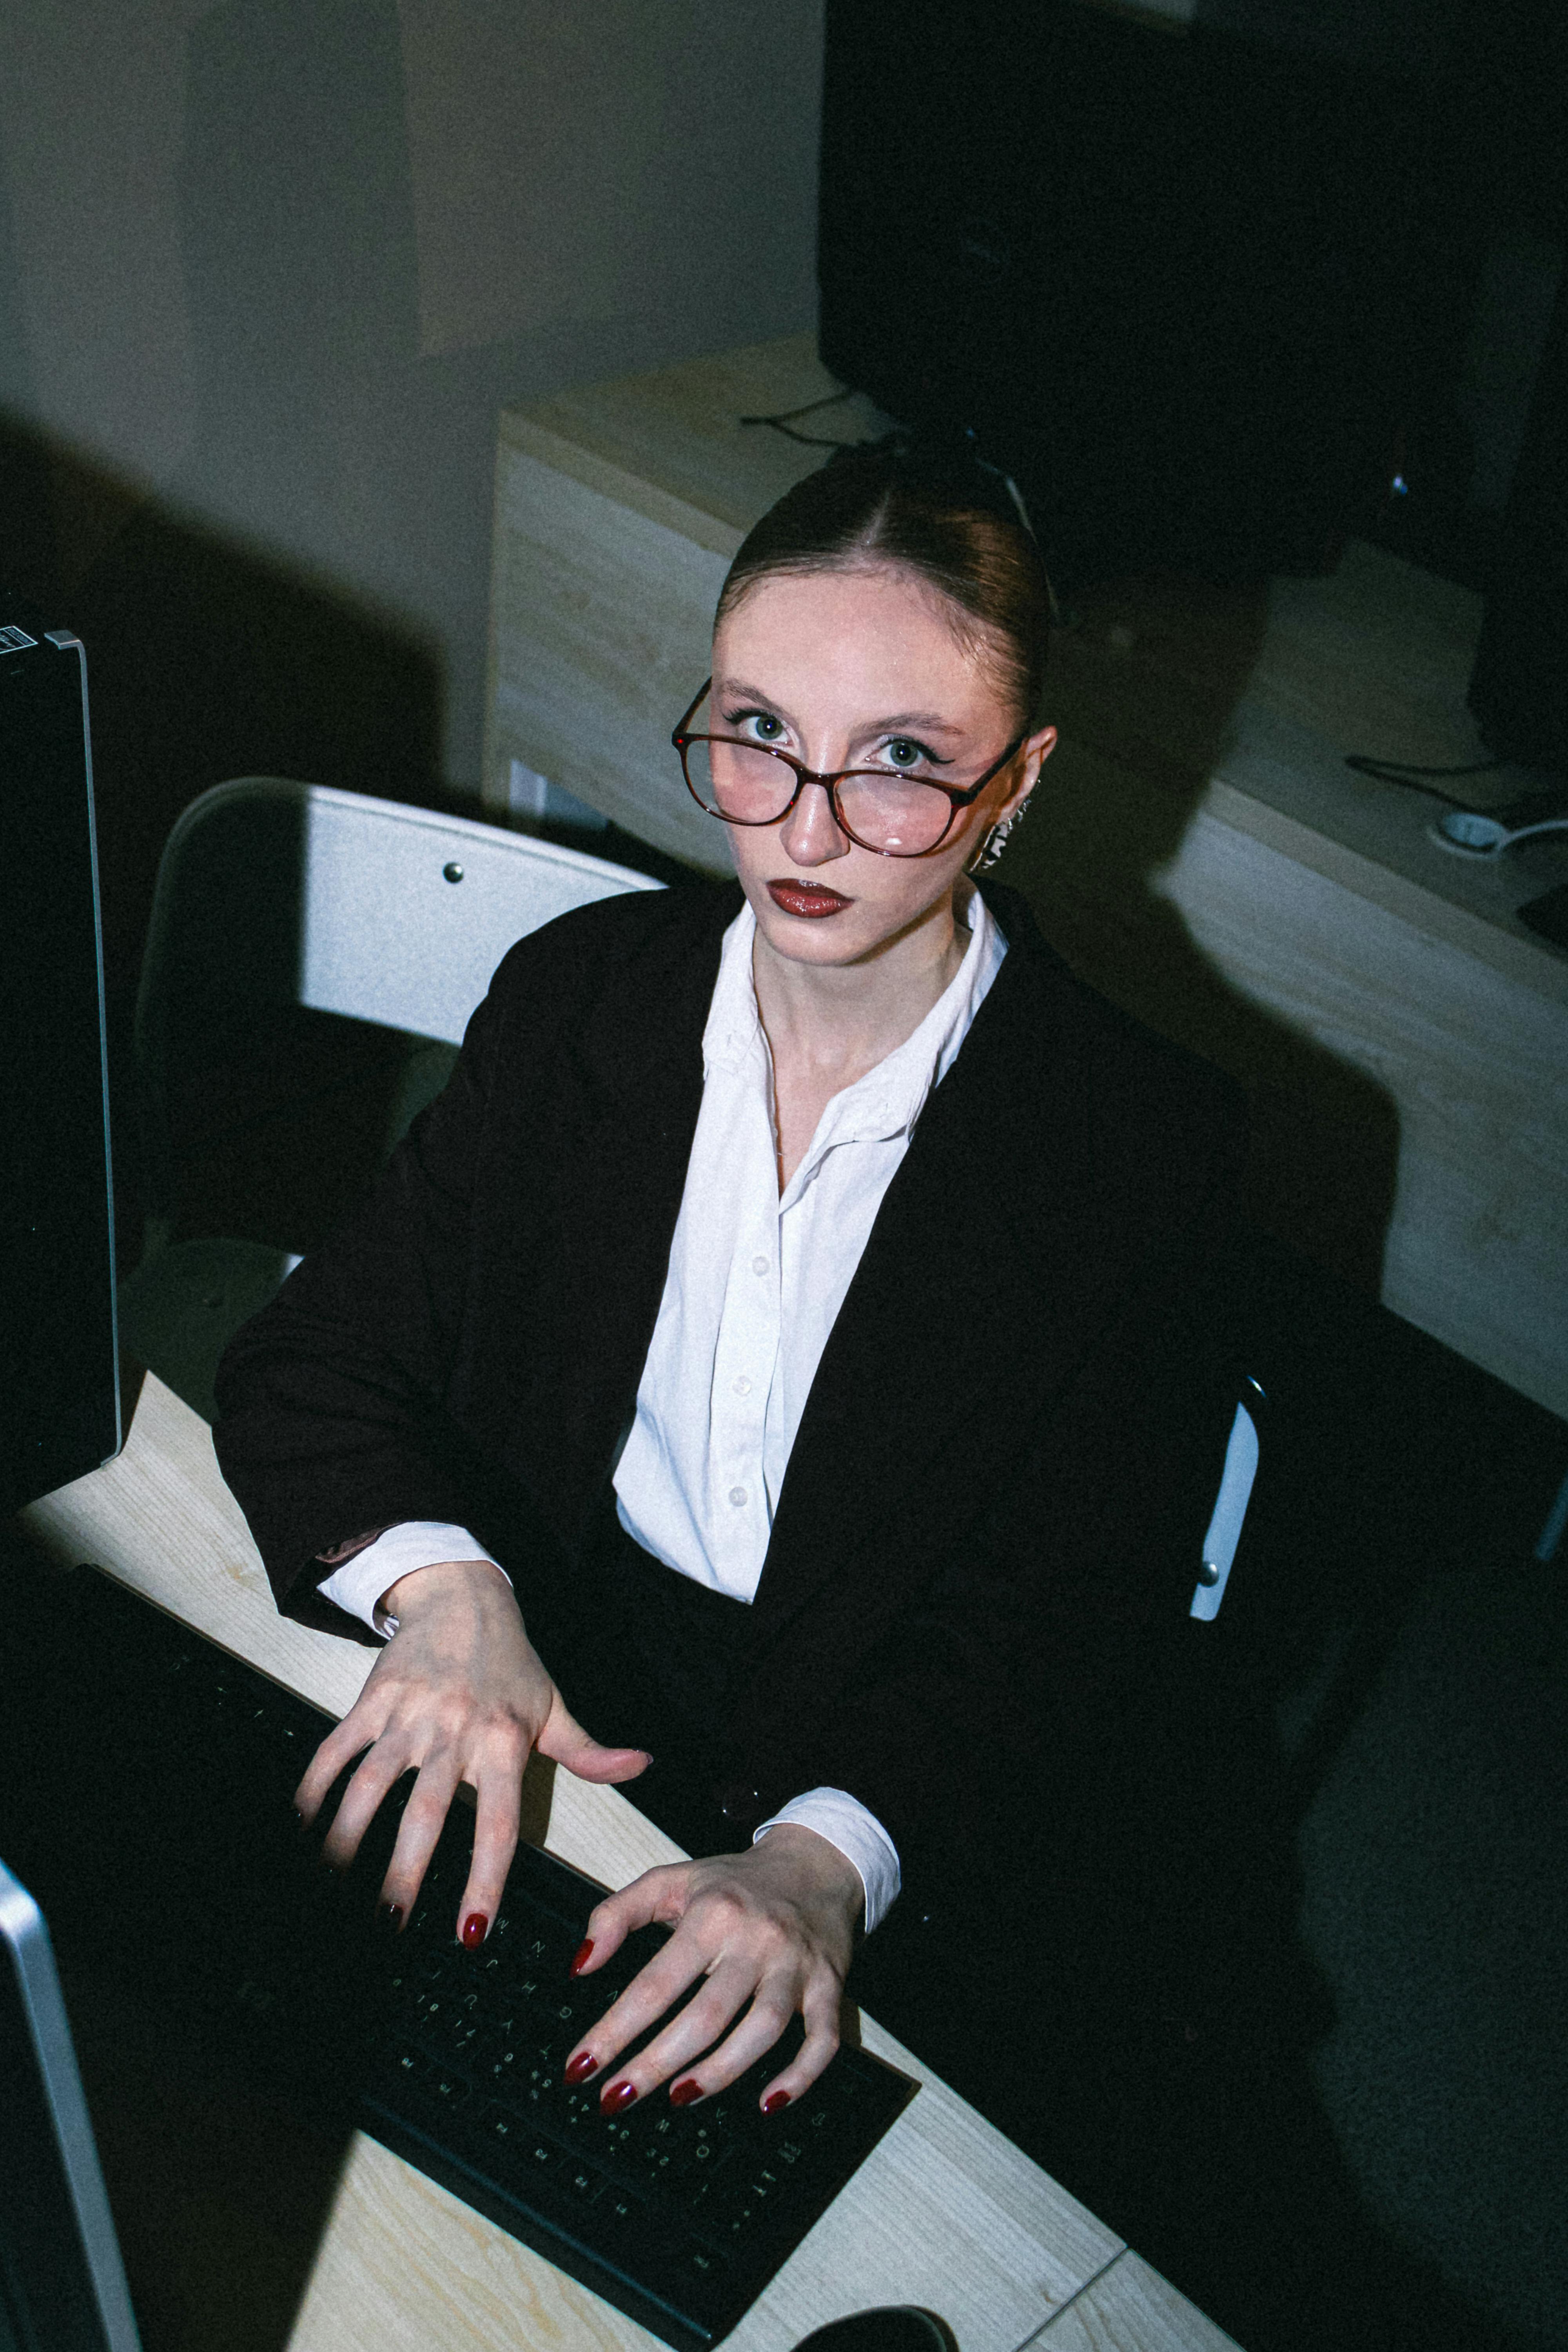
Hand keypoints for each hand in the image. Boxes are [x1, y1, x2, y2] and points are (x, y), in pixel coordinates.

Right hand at [294, 1559, 649, 1939]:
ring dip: (349, 1841)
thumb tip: (642, 1767)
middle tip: (388, 1927)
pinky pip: (336, 1750)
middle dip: (404, 1875)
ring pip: (371, 1785)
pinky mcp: (371, 1699)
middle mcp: (455, 1731)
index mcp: (503, 1742)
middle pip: (426, 1814)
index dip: (485, 1880)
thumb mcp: (555, 1707)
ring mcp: (408, 1715)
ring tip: (335, 1891)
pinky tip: (301, 1829)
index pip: (497, 1824)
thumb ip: (591, 1751)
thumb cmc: (512, 1662)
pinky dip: (313, 1789)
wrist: (462, 1595)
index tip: (472, 1933)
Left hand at [563, 1825, 862, 2114]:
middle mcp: (757, 1939)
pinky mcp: (830, 1986)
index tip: (580, 2067)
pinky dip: (800, 2076)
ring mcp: (797, 1965)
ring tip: (678, 2099)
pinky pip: (823, 2039)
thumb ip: (615, 1915)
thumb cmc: (733, 1882)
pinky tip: (768, 2102)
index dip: (615, 2030)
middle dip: (655, 2064)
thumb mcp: (669, 1881)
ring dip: (719, 2072)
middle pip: (706, 2015)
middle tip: (615, 2099)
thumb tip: (580, 1966)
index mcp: (713, 1913)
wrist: (816, 1864)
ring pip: (763, 2029)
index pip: (656, 1983)